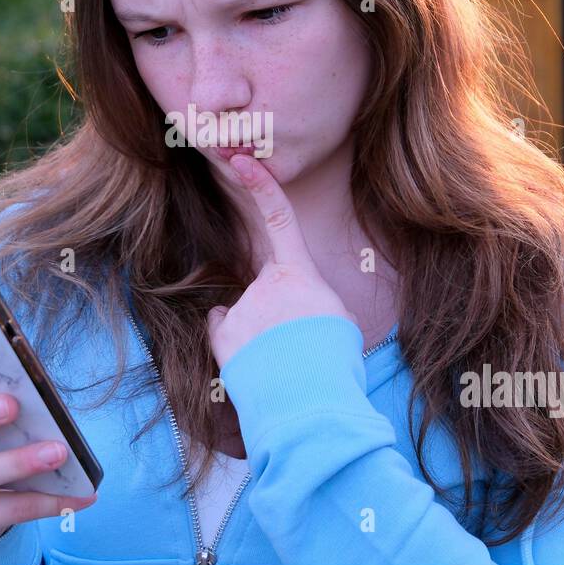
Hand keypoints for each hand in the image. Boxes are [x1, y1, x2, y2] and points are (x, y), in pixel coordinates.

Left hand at [207, 153, 355, 370]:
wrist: (311, 402)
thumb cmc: (334, 362)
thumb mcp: (341, 321)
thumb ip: (315, 303)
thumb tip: (296, 310)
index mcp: (300, 276)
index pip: (279, 220)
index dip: (262, 188)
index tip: (242, 161)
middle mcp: (266, 285)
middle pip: (268, 290)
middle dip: (280, 315)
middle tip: (301, 348)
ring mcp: (241, 310)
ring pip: (247, 315)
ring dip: (262, 336)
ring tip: (284, 364)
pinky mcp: (222, 337)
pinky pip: (224, 330)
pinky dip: (235, 344)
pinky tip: (254, 363)